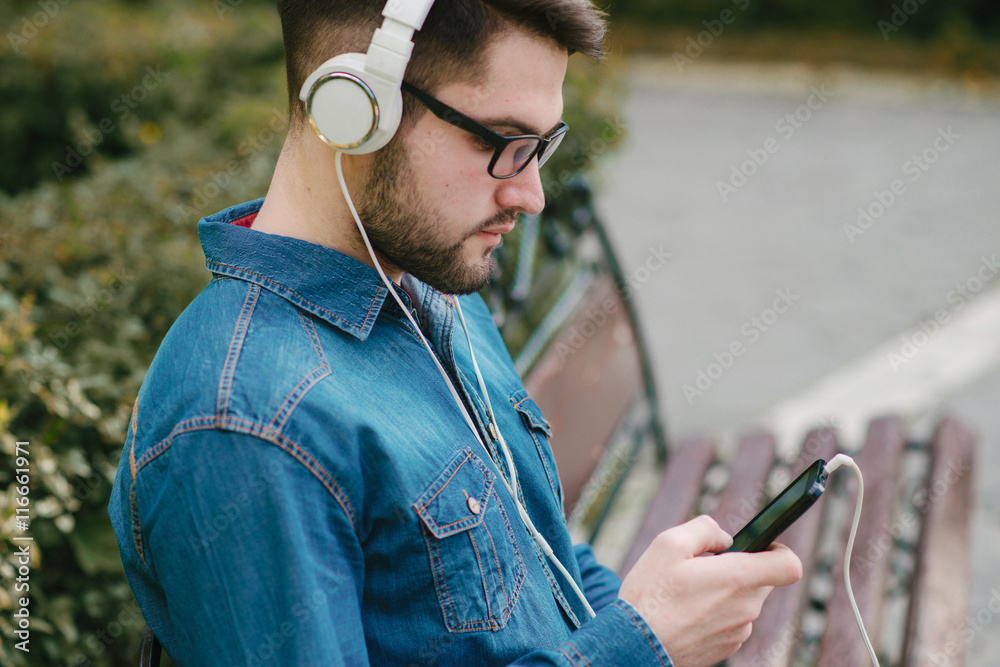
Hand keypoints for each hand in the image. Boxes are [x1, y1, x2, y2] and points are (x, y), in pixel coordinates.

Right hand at [618, 515, 801, 666]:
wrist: (634, 645)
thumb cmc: (650, 594)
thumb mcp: (669, 543)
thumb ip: (705, 529)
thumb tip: (725, 538)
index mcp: (737, 578)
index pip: (789, 565)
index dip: (779, 550)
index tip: (761, 545)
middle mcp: (745, 608)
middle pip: (761, 580)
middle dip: (738, 568)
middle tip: (703, 567)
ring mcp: (738, 631)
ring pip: (744, 600)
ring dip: (724, 592)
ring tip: (687, 592)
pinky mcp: (727, 648)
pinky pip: (731, 620)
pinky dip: (715, 612)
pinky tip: (686, 612)